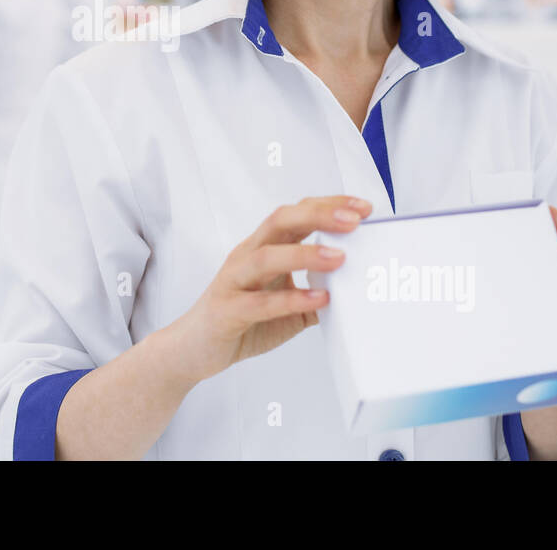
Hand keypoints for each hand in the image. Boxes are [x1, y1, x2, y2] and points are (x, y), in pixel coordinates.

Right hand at [168, 195, 370, 385]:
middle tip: (355, 220)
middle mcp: (246, 256)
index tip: (365, 208)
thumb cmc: (240, 322)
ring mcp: (234, 281)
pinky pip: (260, 302)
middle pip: (280, 221)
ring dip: (305, 254)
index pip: (295, 214)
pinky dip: (292, 298)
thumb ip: (313, 295)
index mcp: (262, 248)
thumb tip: (355, 293)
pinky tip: (320, 300)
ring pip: (267, 256)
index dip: (328, 205)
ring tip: (339, 257)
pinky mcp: (227, 310)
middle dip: (319, 215)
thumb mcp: (284, 305)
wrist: (192, 350)